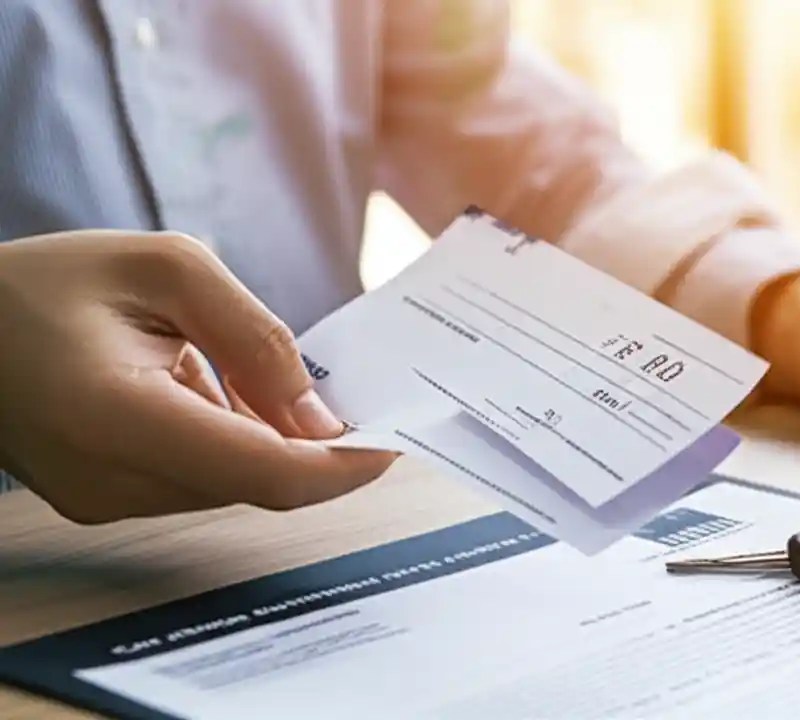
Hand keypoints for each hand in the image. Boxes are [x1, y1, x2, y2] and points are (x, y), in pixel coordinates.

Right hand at [0, 231, 394, 522]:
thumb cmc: (46, 284)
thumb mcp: (165, 269)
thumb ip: (255, 337)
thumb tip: (321, 416)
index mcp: (119, 417)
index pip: (265, 474)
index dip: (342, 468)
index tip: (392, 441)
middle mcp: (111, 478)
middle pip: (257, 483)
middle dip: (315, 445)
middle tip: (344, 387)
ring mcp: (104, 500)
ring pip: (233, 483)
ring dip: (268, 437)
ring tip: (246, 366)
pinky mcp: (103, 501)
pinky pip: (198, 480)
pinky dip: (230, 440)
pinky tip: (209, 385)